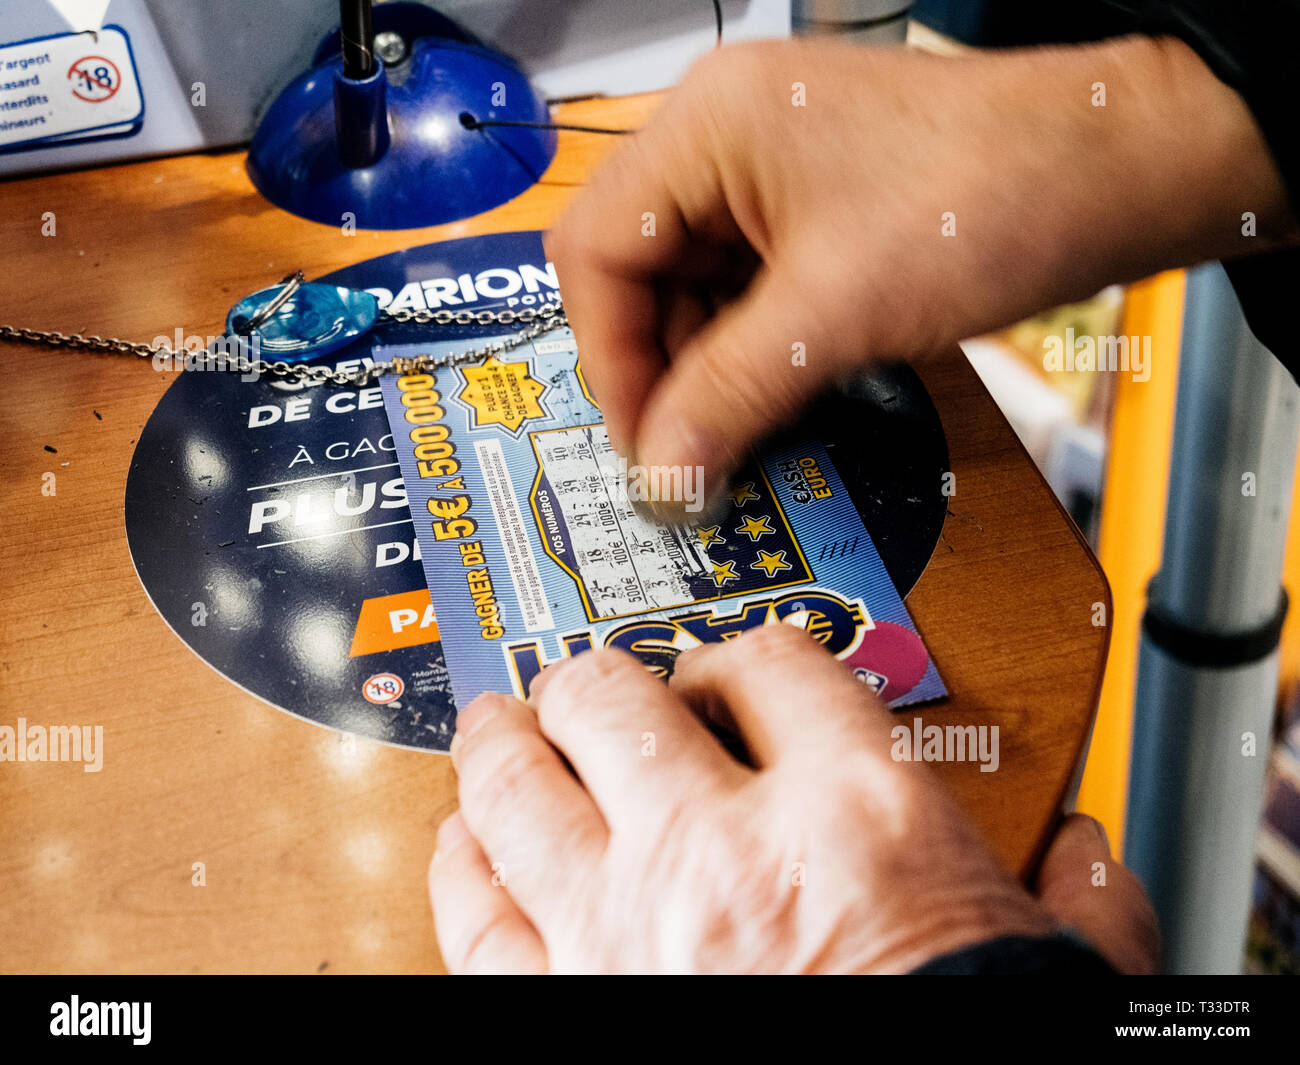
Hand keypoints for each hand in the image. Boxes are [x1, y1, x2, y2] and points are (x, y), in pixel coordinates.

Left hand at [429, 625, 1157, 972]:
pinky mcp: (571, 1008)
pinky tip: (467, 845)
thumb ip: (1077, 906)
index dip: (749, 654)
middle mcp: (725, 852)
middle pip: (614, 697)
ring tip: (501, 725)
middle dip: (599, 681)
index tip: (738, 677)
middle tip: (592, 686)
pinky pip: (479, 917)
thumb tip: (1091, 864)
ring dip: (503, 744)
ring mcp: (629, 929)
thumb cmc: (976, 1051)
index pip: (773, 665)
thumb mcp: (1056, 972)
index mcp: (855, 818)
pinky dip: (464, 868)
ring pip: (517, 782)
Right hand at [546, 36, 1294, 510]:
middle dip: (657, 368)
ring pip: (689, 288)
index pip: (596, 249)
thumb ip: (728, 396)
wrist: (1117, 170)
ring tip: (735, 434)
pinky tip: (771, 397)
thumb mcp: (834, 311)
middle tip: (686, 453)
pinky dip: (749, 351)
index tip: (644, 444)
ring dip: (705, 368)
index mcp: (704, 127)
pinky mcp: (810, 208)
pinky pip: (745, 290)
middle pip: (635, 270)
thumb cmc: (987, 200)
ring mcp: (766, 172)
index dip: (609, 358)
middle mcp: (720, 139)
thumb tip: (659, 480)